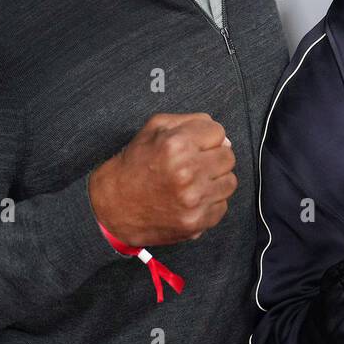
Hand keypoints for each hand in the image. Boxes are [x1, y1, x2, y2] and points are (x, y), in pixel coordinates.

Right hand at [88, 113, 236, 245]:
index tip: (194, 146)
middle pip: (228, 156)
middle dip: (212, 158)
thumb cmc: (135, 166)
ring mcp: (193, 199)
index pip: (218, 132)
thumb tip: (223, 137)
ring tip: (193, 182)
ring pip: (230, 181)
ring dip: (214, 181)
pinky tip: (191, 199)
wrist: (113, 207)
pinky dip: (210, 202)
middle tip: (193, 164)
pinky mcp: (197, 221)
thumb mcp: (154, 129)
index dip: (206, 138)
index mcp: (176, 145)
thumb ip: (191, 122)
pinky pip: (222, 206)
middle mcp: (187, 172)